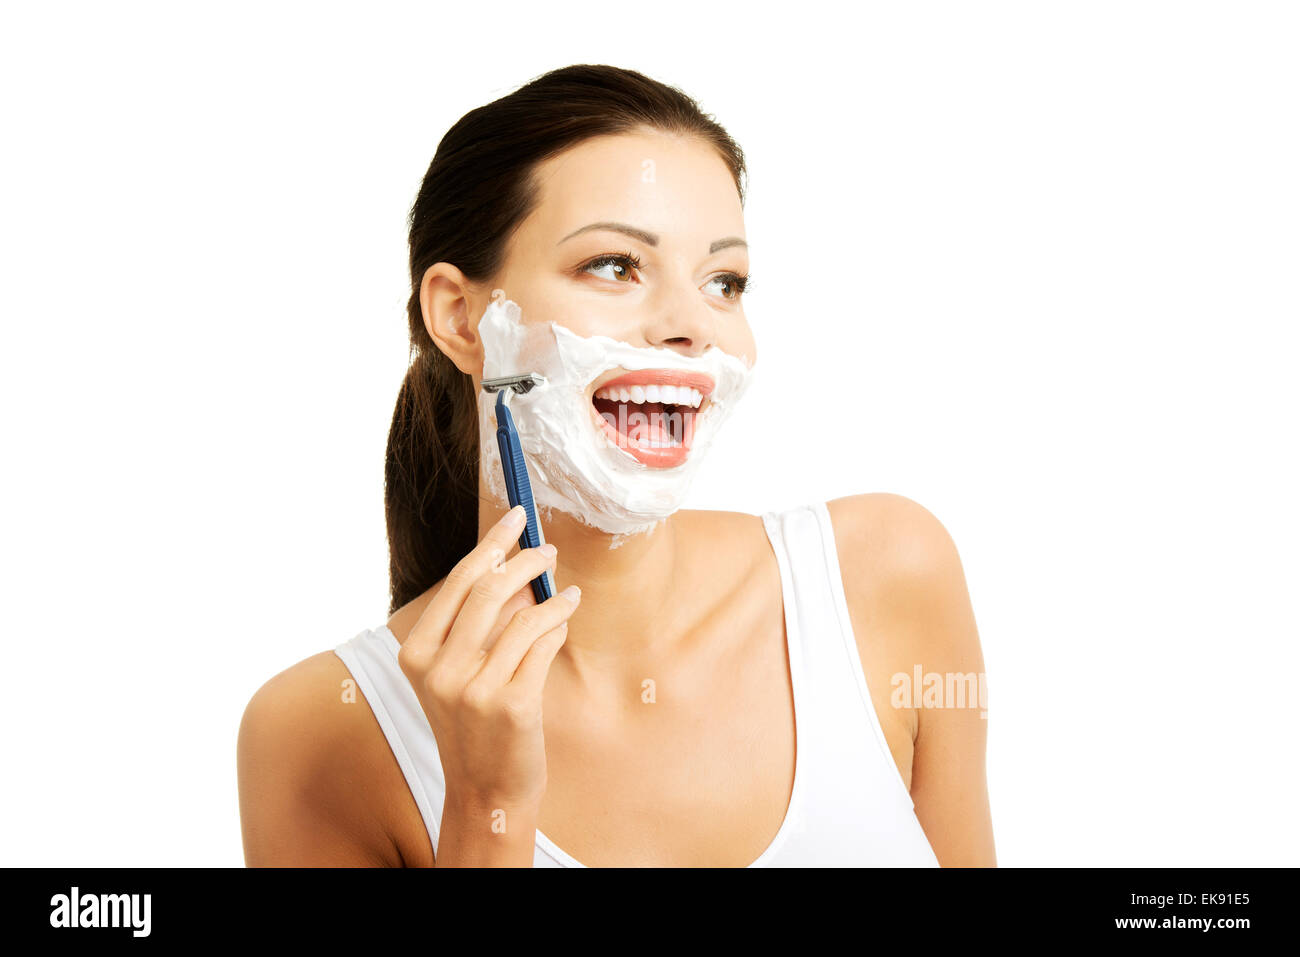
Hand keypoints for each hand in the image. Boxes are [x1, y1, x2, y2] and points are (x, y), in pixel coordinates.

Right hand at [397, 505, 580, 816]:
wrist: (484, 790)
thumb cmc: (474, 723)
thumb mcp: (455, 673)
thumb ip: (473, 624)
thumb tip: (514, 564)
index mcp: (416, 653)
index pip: (458, 581)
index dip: (492, 544)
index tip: (517, 517)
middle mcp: (438, 669)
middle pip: (488, 588)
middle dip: (524, 560)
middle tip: (547, 549)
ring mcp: (473, 689)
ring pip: (522, 615)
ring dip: (550, 594)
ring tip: (565, 590)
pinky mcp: (511, 704)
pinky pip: (542, 644)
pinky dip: (558, 623)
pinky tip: (565, 617)